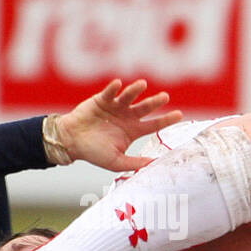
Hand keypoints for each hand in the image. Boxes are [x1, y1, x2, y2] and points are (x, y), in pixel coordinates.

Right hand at [53, 79, 181, 171]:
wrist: (71, 142)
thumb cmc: (93, 152)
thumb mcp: (116, 162)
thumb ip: (136, 163)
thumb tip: (156, 165)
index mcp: (132, 131)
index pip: (153, 125)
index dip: (166, 120)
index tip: (179, 115)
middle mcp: (126, 117)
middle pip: (144, 108)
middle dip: (154, 102)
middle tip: (165, 97)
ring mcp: (115, 107)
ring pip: (128, 97)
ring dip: (135, 90)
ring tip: (142, 85)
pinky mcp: (102, 100)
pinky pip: (109, 92)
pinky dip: (113, 88)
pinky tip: (117, 85)